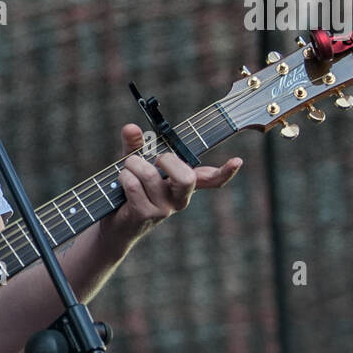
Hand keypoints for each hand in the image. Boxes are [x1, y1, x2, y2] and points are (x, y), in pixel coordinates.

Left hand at [104, 123, 241, 245]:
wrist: (114, 225)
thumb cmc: (129, 190)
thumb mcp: (134, 163)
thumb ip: (135, 145)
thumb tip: (131, 128)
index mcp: (183, 184)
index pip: (212, 179)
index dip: (225, 172)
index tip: (237, 161)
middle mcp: (179, 198)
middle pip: (186, 177)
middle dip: (166, 160)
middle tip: (154, 160)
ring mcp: (164, 209)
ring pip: (150, 175)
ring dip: (132, 165)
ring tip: (125, 169)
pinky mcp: (146, 215)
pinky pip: (133, 186)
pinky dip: (123, 177)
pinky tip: (120, 182)